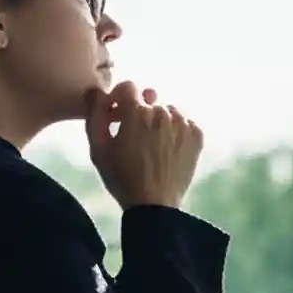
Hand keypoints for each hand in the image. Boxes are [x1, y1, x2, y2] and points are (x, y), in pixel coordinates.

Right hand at [84, 81, 203, 209]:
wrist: (154, 206)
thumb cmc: (122, 178)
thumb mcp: (98, 147)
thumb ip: (94, 113)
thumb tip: (97, 90)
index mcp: (136, 112)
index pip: (128, 87)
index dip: (119, 99)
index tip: (116, 115)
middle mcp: (162, 112)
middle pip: (147, 101)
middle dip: (138, 113)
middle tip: (133, 137)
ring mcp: (182, 124)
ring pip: (167, 111)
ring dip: (158, 122)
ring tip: (151, 146)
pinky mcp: (197, 136)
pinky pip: (185, 123)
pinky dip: (176, 131)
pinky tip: (167, 150)